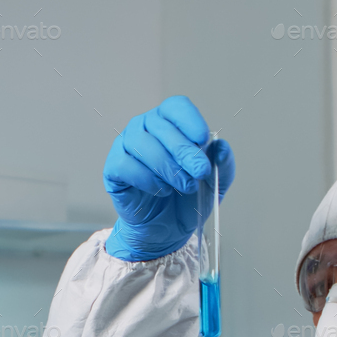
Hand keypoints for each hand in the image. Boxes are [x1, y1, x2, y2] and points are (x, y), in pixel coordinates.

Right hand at [103, 95, 234, 260]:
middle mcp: (145, 128)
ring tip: (183, 186)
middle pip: (161, 126)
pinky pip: (125, 164)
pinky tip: (161, 190)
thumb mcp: (214, 184)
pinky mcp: (114, 168)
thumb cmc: (186, 200)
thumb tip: (221, 147)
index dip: (190, 120)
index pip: (176, 107)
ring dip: (167, 166)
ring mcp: (126, 146)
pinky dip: (146, 178)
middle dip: (184, 151)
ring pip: (141, 143)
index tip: (203, 139)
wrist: (166, 229)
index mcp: (170, 123)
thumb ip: (223, 164)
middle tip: (200, 172)